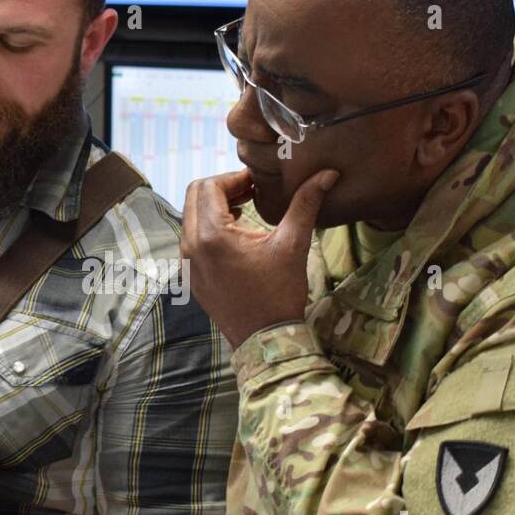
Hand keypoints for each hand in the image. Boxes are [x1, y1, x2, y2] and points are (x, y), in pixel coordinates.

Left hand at [181, 168, 338, 347]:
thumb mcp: (293, 245)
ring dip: (214, 207)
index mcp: (211, 236)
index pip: (209, 186)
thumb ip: (305, 203)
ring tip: (245, 209)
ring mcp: (187, 262)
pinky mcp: (190, 275)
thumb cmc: (279, 294)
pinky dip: (208, 227)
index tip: (258, 183)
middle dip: (222, 188)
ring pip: (190, 216)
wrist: (265, 340)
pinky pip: (191, 238)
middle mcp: (190, 246)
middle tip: (251, 192)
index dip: (234, 178)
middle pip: (194, 196)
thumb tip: (327, 173)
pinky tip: (235, 234)